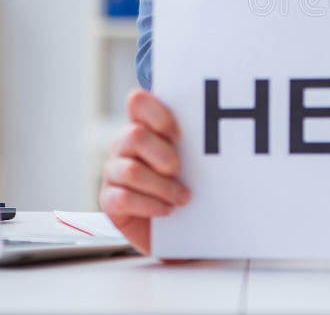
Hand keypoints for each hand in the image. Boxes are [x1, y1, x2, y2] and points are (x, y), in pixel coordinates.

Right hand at [98, 89, 190, 254]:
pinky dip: (150, 205)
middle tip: (180, 170)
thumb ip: (194, 139)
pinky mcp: (108, 200)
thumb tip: (221, 124)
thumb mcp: (195, 157)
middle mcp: (124, 145)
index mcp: (145, 126)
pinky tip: (167, 210)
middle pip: (135, 136)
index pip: (138, 102)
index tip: (179, 135)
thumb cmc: (190, 182)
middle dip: (164, 155)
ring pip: (132, 171)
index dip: (157, 114)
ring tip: (182, 197)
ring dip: (163, 186)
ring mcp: (113, 171)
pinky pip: (123, 199)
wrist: (181, 227)